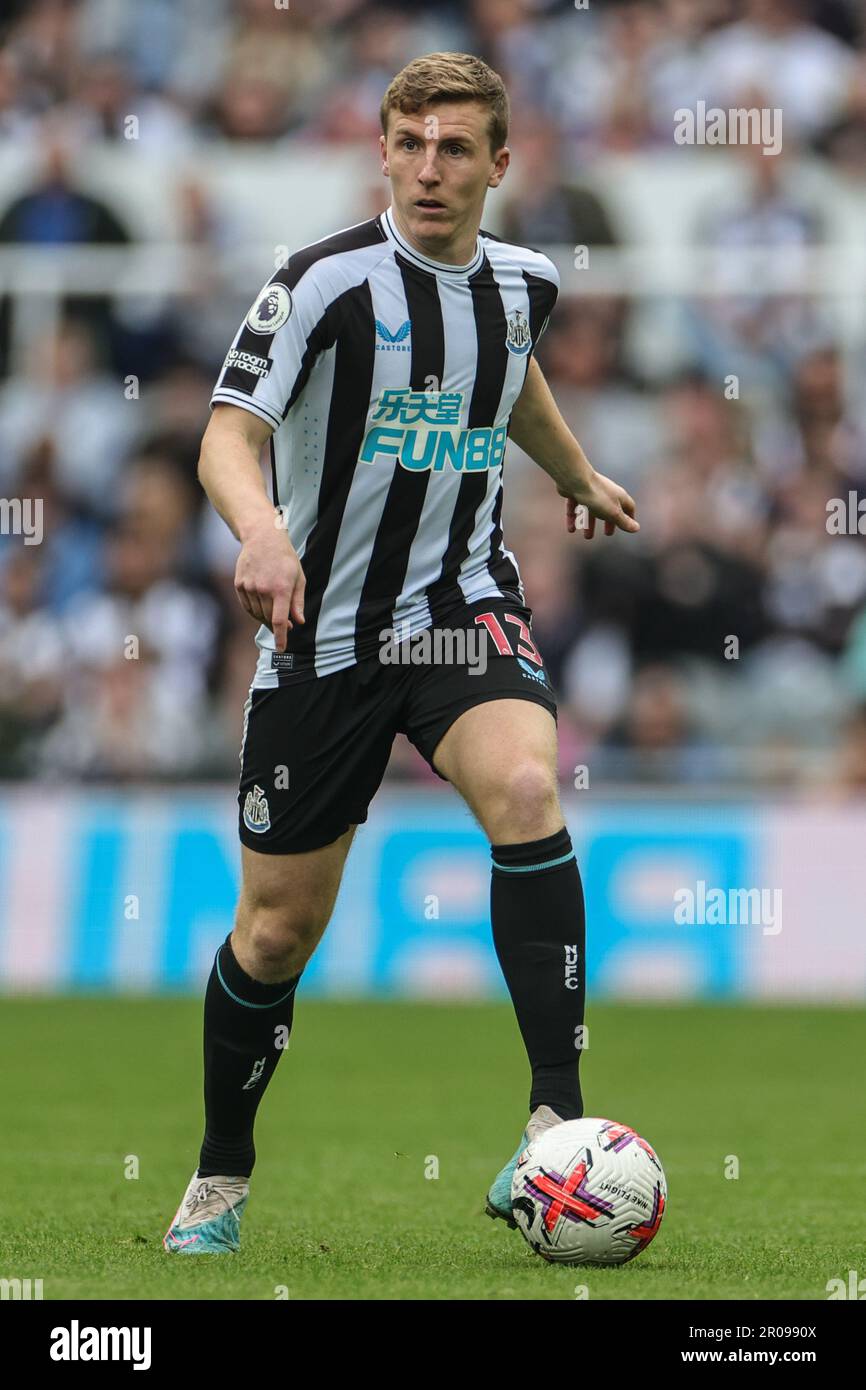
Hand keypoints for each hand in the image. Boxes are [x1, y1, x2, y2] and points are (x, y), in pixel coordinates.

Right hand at [234, 513, 304, 651]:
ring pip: (256, 613)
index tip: (281, 648)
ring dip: (265, 616)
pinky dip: (254, 610)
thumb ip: (298, 602)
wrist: (262, 537)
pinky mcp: (239, 585)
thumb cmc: (285, 558)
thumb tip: (298, 622)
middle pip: (268, 618)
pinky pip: (247, 606)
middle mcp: (263, 589)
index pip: (279, 620)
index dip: (280, 637)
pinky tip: (261, 603)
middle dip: (277, 624)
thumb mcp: (299, 577)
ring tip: (273, 605)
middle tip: (285, 623)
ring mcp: (249, 587)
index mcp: (281, 588)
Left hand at [559, 470, 638, 538]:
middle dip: (609, 522)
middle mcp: (606, 492)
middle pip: (609, 508)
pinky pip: (576, 506)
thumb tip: (636, 529)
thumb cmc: (596, 496)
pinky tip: (571, 529)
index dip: (629, 518)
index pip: (629, 507)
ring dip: (590, 524)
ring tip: (587, 537)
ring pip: (592, 509)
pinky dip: (574, 518)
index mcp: (618, 496)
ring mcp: (590, 490)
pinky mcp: (575, 491)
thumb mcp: (613, 513)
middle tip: (608, 533)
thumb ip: (624, 522)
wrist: (574, 479)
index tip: (628, 527)